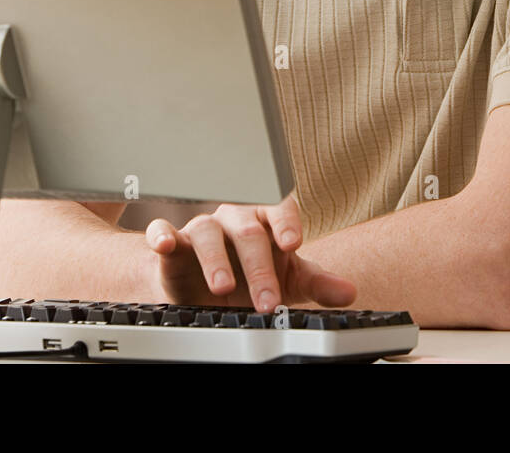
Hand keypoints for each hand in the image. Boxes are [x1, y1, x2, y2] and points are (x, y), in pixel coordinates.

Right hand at [144, 195, 356, 311]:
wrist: (213, 290)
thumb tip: (348, 292)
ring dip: (216, 260)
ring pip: (207, 231)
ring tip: (224, 286)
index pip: (279, 208)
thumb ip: (318, 283)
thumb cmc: (256, 275)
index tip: (293, 243)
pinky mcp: (174, 245)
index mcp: (267, 218)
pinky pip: (163, 231)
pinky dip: (161, 235)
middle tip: (268, 301)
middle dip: (258, 268)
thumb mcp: (291, 280)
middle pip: (247, 232)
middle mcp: (236, 218)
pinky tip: (164, 244)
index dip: (286, 222)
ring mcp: (203, 228)